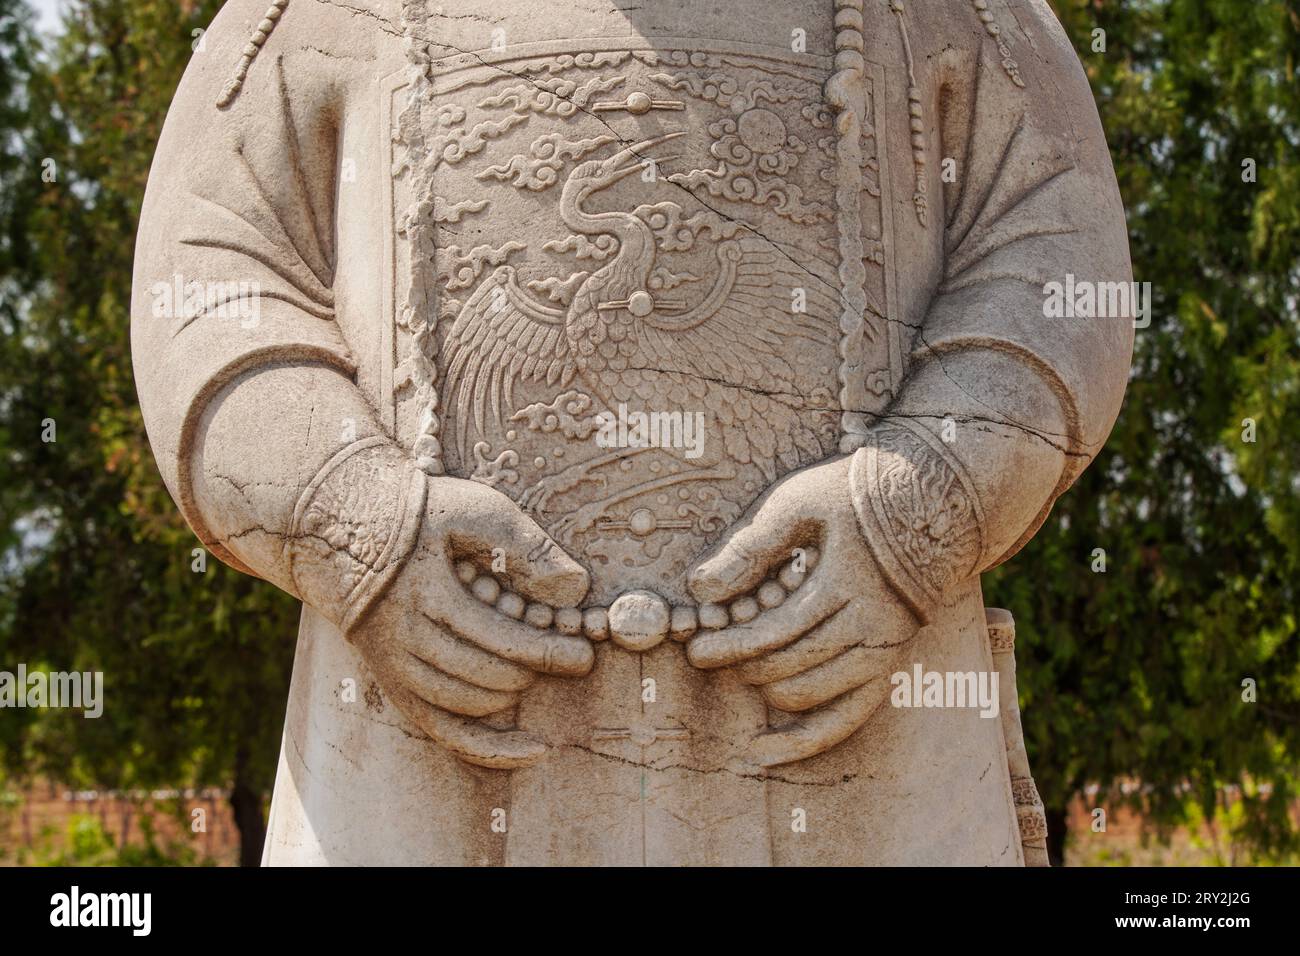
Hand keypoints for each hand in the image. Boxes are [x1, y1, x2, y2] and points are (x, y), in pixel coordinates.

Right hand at [352, 477, 592, 769]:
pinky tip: (532, 750)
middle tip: (570, 657)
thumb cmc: (416, 514)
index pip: (500, 640)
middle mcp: (405, 639)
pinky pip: (443, 733)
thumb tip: (575, 587)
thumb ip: (526, 544)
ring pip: (467, 706)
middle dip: (535, 670)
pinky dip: (488, 749)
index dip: (548, 652)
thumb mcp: (474, 508)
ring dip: (511, 693)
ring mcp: (395, 668)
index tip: (584, 655)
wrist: (338, 527)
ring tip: (535, 670)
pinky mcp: (394, 685)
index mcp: (427, 596)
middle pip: (487, 677)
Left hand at [686, 455, 920, 767]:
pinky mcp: (888, 666)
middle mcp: (872, 625)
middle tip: (707, 653)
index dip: (734, 643)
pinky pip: (848, 718)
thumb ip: (753, 545)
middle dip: (743, 665)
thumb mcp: (800, 503)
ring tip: (740, 670)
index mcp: (849, 582)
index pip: (780, 630)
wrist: (934, 505)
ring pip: (815, 697)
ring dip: (769, 690)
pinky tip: (765, 753)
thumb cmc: (857, 498)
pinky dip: (806, 741)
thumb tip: (701, 587)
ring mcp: (884, 651)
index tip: (697, 646)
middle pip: (794, 667)